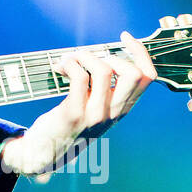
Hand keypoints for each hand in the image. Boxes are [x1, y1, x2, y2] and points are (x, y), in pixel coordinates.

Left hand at [0, 31, 155, 175]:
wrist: (44, 154)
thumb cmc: (67, 125)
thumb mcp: (93, 109)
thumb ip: (101, 89)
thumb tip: (97, 55)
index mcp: (121, 108)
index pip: (147, 77)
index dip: (140, 52)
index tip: (125, 38)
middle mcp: (113, 112)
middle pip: (134, 74)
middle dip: (113, 54)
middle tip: (91, 58)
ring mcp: (95, 115)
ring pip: (104, 70)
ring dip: (85, 55)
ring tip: (70, 60)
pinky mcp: (74, 113)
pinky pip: (79, 77)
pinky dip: (70, 64)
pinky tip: (60, 67)